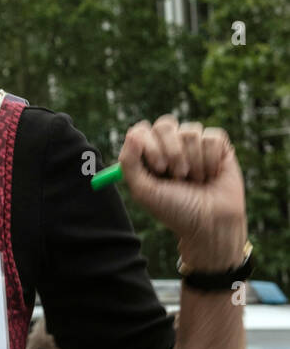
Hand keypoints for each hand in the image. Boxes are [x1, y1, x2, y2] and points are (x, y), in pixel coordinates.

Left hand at [119, 115, 247, 267]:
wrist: (210, 224)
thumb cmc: (174, 209)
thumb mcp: (143, 191)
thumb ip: (129, 162)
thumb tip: (133, 132)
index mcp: (149, 153)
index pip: (142, 130)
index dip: (151, 147)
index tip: (158, 169)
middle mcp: (171, 145)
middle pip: (165, 124)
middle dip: (172, 152)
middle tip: (178, 176)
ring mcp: (195, 144)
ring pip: (191, 131)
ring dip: (193, 161)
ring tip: (196, 180)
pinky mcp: (219, 147)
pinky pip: (213, 136)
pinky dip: (211, 159)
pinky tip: (212, 174)